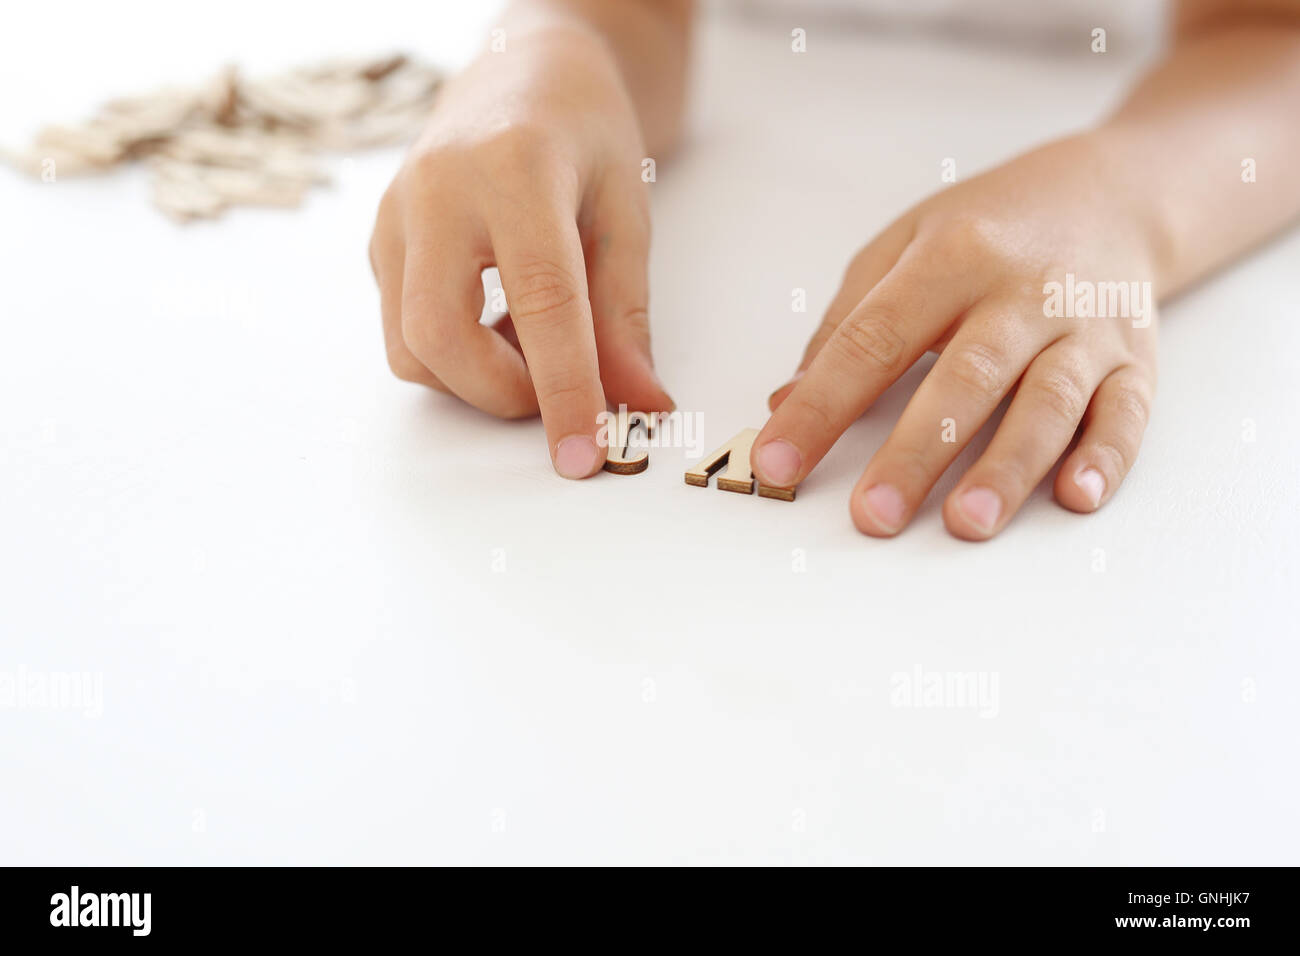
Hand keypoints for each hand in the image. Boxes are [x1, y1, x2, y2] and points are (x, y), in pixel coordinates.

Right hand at [369, 25, 673, 477]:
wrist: (520, 73)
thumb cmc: (583, 132)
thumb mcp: (626, 214)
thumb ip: (626, 315)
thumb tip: (637, 405)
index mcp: (513, 168)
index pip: (541, 301)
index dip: (566, 389)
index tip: (586, 453)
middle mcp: (434, 190)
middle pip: (439, 337)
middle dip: (502, 394)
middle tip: (560, 393)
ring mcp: (393, 216)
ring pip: (410, 348)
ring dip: (477, 378)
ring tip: (532, 342)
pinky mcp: (379, 243)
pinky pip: (404, 331)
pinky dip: (456, 356)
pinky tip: (498, 321)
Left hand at [753, 133, 1158, 538]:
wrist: (1109, 195)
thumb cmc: (988, 230)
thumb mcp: (903, 245)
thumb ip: (845, 323)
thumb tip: (786, 401)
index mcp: (951, 258)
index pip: (874, 340)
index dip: (822, 405)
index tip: (779, 460)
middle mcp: (1022, 292)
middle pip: (966, 377)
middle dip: (917, 453)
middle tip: (874, 515)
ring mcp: (1085, 327)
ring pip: (1048, 402)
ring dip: (1008, 467)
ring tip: (968, 523)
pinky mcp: (1135, 361)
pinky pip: (1126, 413)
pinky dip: (1105, 458)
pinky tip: (1074, 497)